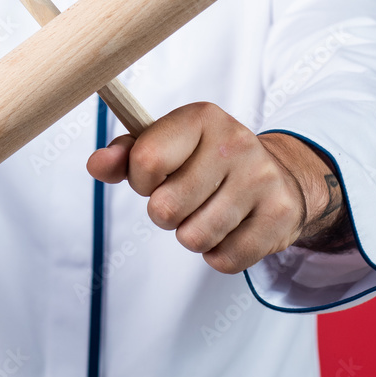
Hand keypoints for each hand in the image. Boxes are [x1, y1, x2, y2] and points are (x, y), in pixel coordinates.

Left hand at [87, 103, 344, 273]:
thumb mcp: (166, 145)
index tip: (155, 178)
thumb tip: (96, 164)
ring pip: (194, 238)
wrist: (278, 175)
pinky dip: (219, 253)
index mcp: (201, 117)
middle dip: (165, 214)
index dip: (141, 181)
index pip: (145, 161)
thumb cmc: (205, 160)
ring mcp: (260, 178)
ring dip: (191, 235)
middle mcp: (234, 141)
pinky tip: (231, 228)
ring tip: (206, 213)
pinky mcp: (279, 215)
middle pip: (165, 208)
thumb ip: (125, 154)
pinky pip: (226, 259)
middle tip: (183, 200)